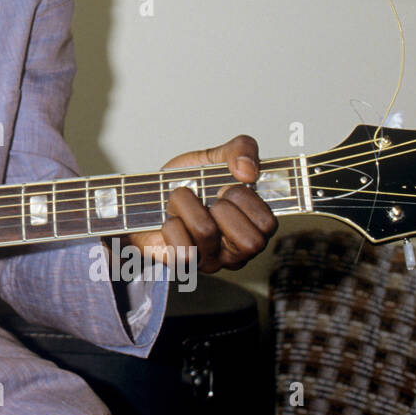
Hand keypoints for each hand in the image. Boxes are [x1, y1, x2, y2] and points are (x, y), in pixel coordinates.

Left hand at [123, 134, 276, 272]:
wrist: (148, 198)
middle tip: (208, 198)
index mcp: (252, 227)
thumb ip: (241, 149)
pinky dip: (171, 226)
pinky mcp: (183, 265)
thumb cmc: (188, 184)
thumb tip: (248, 170)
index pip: (268, 224)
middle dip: (223, 207)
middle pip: (250, 241)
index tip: (226, 186)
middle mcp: (236, 251)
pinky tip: (171, 221)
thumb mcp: (216, 157)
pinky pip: (182, 249)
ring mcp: (210, 261)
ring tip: (182, 202)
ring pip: (207, 232)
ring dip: (187, 205)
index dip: (246, 199)